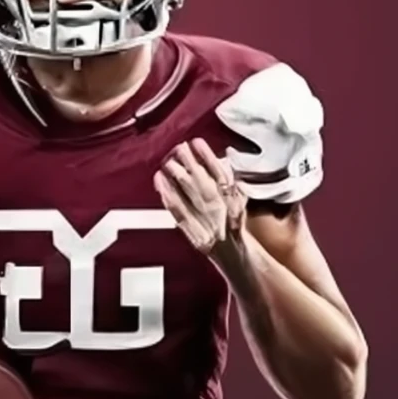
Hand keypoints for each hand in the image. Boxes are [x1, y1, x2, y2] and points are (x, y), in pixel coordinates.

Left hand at [154, 139, 246, 256]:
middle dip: (190, 163)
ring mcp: (206, 222)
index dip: (207, 157)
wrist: (235, 256)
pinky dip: (168, 196)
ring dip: (177, 176)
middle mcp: (220, 209)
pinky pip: (178, 212)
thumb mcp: (238, 203)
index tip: (197, 142)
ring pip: (189, 193)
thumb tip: (221, 163)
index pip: (220, 173)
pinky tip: (159, 181)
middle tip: (179, 147)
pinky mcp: (194, 234)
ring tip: (167, 161)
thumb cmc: (232, 227)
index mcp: (233, 200)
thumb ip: (231, 186)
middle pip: (202, 181)